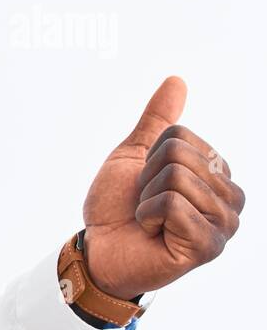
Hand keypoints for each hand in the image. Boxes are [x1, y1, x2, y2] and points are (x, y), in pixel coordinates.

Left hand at [82, 77, 245, 299]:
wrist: (98, 249)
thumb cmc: (117, 206)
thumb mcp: (133, 156)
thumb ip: (157, 121)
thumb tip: (176, 80)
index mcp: (217, 173)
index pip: (180, 136)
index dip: (149, 159)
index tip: (145, 185)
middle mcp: (230, 198)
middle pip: (181, 155)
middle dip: (148, 179)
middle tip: (146, 205)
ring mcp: (224, 224)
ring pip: (178, 178)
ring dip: (148, 200)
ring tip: (151, 221)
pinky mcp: (209, 246)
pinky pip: (174, 206)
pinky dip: (149, 216)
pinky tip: (153, 234)